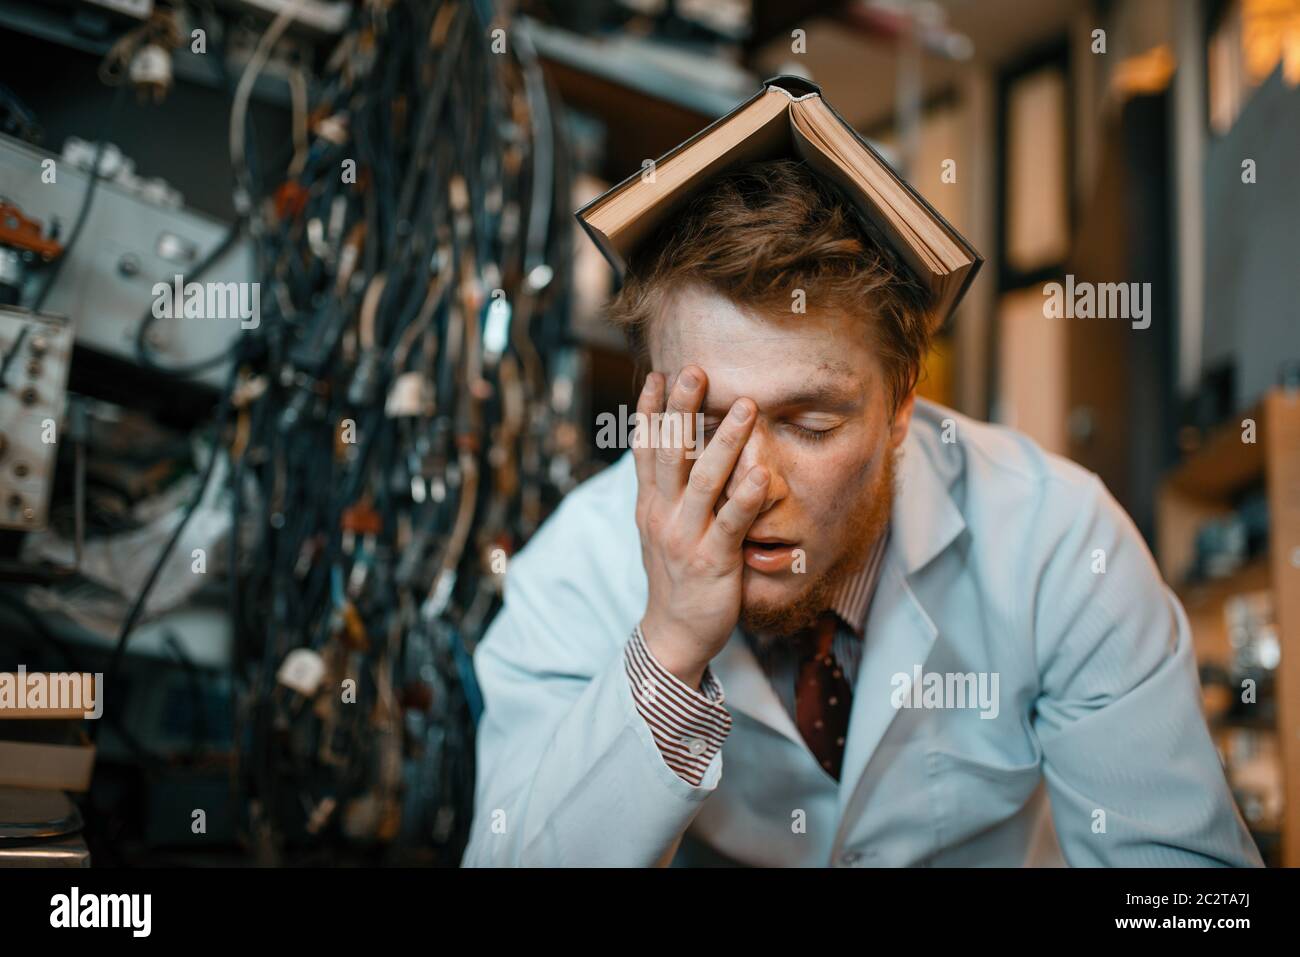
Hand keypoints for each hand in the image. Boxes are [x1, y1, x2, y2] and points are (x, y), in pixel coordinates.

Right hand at [633, 365, 768, 688]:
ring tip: (746, 408)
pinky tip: (761, 472)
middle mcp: (663, 515)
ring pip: (704, 481)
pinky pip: (731, 524)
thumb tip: (673, 450)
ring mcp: (686, 537)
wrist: (673, 635)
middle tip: (696, 370)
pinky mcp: (713, 560)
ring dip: (725, 441)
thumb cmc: (675, 577)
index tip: (657, 373)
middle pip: (671, 454)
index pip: (645, 449)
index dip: (649, 410)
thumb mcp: (661, 528)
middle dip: (682, 410)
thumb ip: (667, 491)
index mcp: (650, 505)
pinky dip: (745, 497)